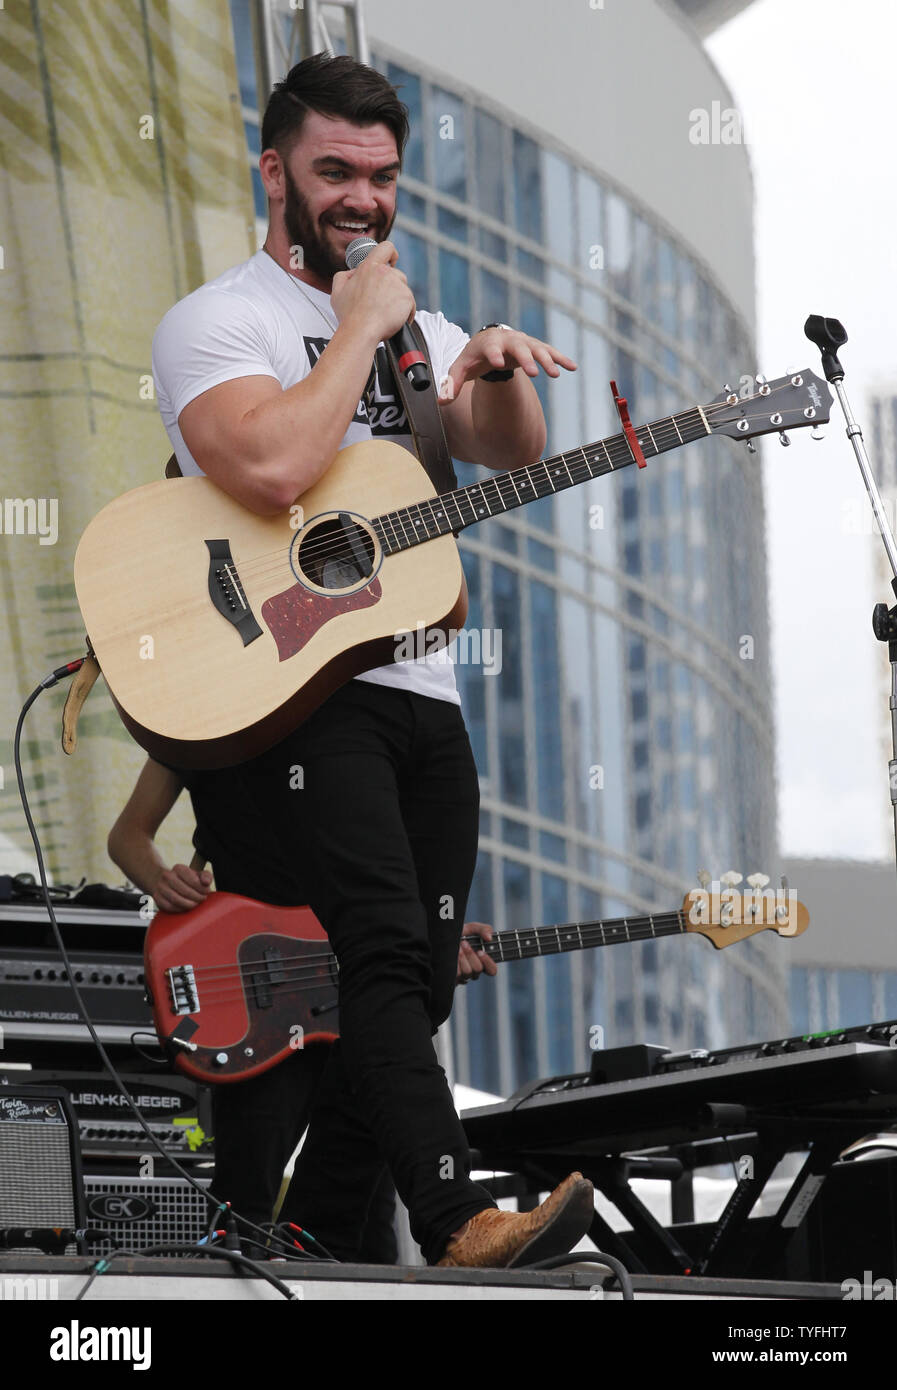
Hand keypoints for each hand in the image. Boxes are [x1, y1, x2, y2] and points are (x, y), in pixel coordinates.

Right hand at [152, 863, 211, 913]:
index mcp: (179, 868)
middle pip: (185, 891)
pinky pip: (169, 906)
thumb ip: (206, 876)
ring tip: (195, 904)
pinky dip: (179, 909)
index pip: (194, 880)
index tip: (207, 892)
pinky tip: (186, 908)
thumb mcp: (197, 874)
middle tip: (202, 899)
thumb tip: (206, 882)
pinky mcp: (157, 897)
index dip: (203, 889)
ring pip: (176, 900)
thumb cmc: (184, 879)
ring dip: (189, 904)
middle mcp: (167, 876)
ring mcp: (160, 887)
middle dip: (197, 897)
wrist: (162, 880)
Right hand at [330, 240, 415, 343]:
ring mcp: (398, 285)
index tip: (391, 260)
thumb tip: (352, 273)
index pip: (385, 248)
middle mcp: (385, 273)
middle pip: (396, 275)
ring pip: (403, 290)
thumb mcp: (337, 291)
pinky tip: (395, 320)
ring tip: (386, 314)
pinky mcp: (407, 299)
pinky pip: (410, 305)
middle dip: (392, 287)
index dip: (391, 253)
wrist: (361, 331)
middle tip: (381, 302)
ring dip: (398, 301)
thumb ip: (344, 276)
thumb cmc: (350, 315)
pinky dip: (405, 314)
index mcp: (369, 268)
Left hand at [438, 327, 575, 401]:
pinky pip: (550, 352)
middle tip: (533, 373)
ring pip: (537, 349)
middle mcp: (508, 340)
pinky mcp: (535, 347)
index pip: (490, 348)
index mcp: (487, 344)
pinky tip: (573, 368)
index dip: (494, 355)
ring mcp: (523, 342)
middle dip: (526, 359)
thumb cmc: (473, 359)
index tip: (499, 364)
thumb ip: (451, 384)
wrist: (488, 343)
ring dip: (547, 360)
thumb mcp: (460, 369)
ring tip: (555, 374)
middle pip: (518, 347)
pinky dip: (561, 359)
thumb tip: (441, 402)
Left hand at [456, 920, 497, 985]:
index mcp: (482, 960)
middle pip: (478, 969)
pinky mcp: (454, 978)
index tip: (481, 952)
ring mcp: (464, 976)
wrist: (443, 937)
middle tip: (464, 943)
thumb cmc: (460, 934)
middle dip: (471, 954)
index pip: (492, 970)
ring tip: (457, 947)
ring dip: (462, 957)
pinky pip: (457, 974)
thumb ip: (484, 929)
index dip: (488, 962)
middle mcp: (474, 970)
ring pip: (468, 972)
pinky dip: (454, 962)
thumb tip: (489, 938)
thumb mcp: (472, 928)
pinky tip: (452, 955)